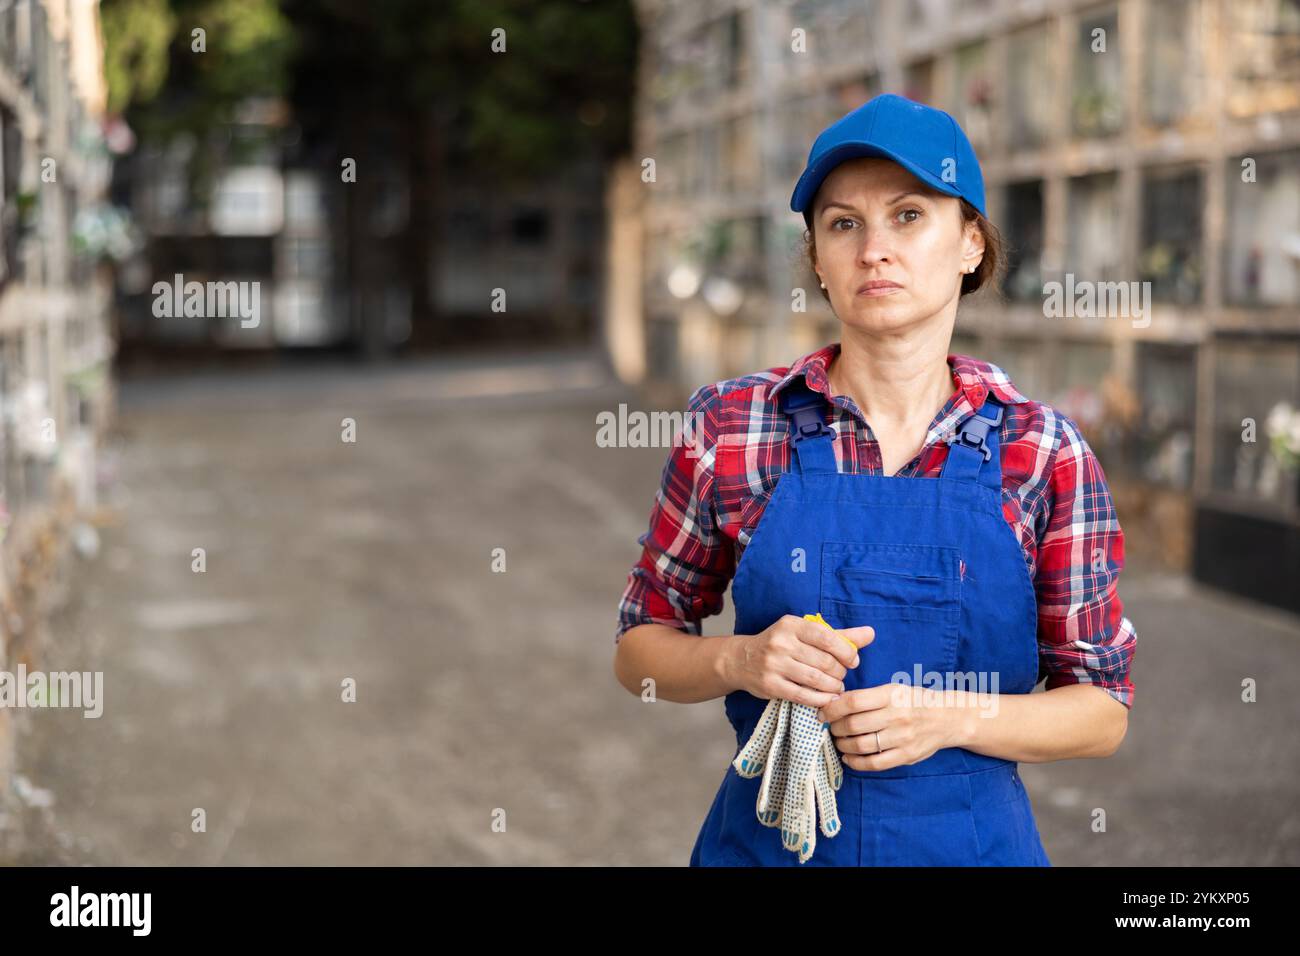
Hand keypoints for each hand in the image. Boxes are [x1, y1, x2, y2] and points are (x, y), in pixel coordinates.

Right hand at [729, 614, 873, 706]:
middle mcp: (781, 643)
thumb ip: (838, 635)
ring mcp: (774, 665)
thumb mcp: (805, 634)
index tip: (853, 661)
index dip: (846, 652)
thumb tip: (871, 633)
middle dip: (839, 672)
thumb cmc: (781, 645)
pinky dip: (821, 699)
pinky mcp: (770, 685)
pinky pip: (803, 695)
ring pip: (816, 680)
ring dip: (833, 687)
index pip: (827, 638)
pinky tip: (827, 699)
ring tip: (836, 687)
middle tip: (841, 676)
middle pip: (824, 661)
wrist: (741, 660)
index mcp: (792, 625)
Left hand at [817, 682, 965, 771]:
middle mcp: (896, 716)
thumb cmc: (914, 701)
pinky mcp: (906, 756)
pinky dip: (856, 762)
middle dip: (835, 728)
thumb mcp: (893, 690)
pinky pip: (874, 764)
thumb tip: (834, 703)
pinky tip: (849, 757)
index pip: (853, 702)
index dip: (832, 708)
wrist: (947, 718)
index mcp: (891, 695)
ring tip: (840, 741)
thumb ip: (867, 697)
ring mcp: (902, 738)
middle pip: (853, 725)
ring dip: (843, 745)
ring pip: (861, 745)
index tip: (823, 713)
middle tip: (832, 728)